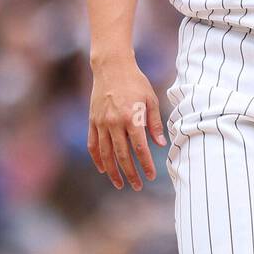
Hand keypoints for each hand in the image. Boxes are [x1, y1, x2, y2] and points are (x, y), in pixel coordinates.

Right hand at [87, 51, 166, 190]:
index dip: (146, 164)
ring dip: (113, 171)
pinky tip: (103, 169)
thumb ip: (155, 123)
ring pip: (106, 154)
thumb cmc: (135, 82)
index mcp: (131, 117)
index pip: (140, 147)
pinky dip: (97, 159)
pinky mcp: (92, 121)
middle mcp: (114, 123)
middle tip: (137, 186)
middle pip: (122, 155)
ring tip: (120, 184)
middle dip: (130, 173)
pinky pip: (93, 145)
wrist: (111, 67)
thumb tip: (161, 144)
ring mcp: (101, 123)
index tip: (151, 176)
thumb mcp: (151, 99)